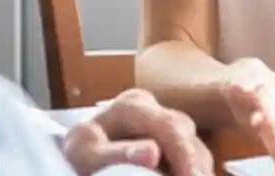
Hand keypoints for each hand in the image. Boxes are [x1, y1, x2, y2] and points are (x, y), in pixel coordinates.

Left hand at [63, 89, 213, 175]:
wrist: (77, 156)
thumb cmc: (79, 154)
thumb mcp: (86, 155)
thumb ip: (117, 154)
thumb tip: (153, 153)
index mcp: (131, 104)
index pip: (167, 125)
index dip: (184, 152)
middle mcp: (153, 109)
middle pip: (184, 132)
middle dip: (193, 162)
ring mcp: (163, 123)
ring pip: (192, 142)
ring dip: (197, 166)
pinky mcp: (169, 140)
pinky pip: (190, 154)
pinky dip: (192, 169)